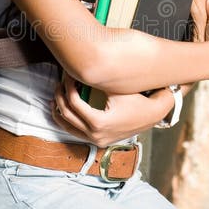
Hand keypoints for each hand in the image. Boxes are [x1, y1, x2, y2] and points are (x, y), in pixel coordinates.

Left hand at [51, 73, 173, 146]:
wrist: (153, 114)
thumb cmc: (136, 99)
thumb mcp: (115, 87)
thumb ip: (95, 81)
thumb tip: (75, 67)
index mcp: (99, 122)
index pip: (74, 103)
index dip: (68, 87)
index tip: (67, 76)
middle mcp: (96, 135)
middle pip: (68, 115)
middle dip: (60, 97)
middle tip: (60, 84)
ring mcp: (97, 140)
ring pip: (68, 128)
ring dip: (59, 112)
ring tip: (55, 98)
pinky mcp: (99, 140)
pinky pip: (76, 133)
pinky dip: (68, 121)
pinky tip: (63, 111)